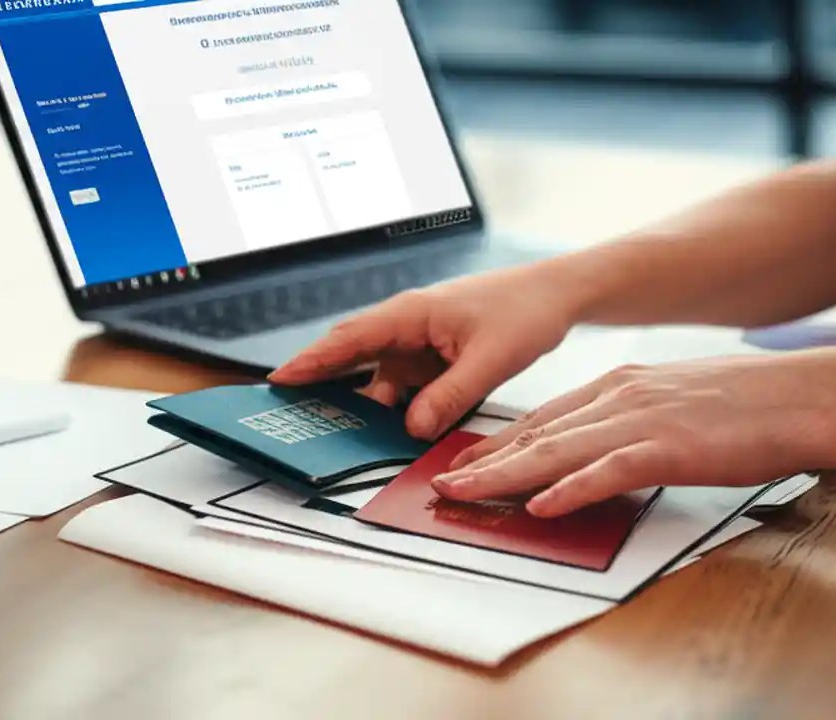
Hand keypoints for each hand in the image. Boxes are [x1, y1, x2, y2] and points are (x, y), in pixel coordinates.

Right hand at [268, 263, 580, 438]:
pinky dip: (392, 410)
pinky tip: (387, 435)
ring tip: (334, 436)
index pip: (350, 338)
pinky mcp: (431, 359)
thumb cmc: (524, 311)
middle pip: (351, 356)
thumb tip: (411, 429)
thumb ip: (449, 395)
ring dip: (360, 406)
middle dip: (319, 382)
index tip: (280, 380)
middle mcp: (406, 326)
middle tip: (288, 412)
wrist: (555, 297)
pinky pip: (401, 388)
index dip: (312, 360)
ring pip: (375, 378)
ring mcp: (416, 344)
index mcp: (411, 313)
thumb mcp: (490, 360)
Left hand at [431, 354, 835, 516]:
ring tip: (465, 495)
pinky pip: (609, 472)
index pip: (544, 416)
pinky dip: (571, 490)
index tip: (466, 461)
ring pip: (557, 451)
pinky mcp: (668, 448)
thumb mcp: (673, 401)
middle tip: (444, 484)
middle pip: (537, 434)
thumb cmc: (746, 404)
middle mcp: (619, 396)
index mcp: (620, 384)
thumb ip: (633, 420)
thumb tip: (605, 451)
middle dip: (484, 461)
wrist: (802, 396)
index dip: (499, 441)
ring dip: (505, 475)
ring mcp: (641, 420)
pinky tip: (541, 506)